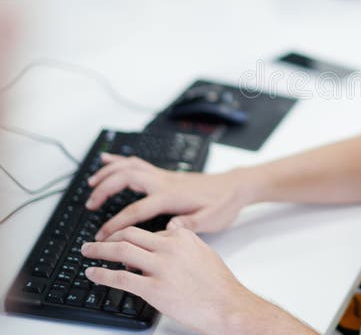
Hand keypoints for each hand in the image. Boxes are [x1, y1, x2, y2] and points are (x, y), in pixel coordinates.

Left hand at [82, 223, 314, 333]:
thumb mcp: (204, 252)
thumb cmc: (219, 284)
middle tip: (95, 242)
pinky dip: (102, 274)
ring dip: (99, 250)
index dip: (129, 237)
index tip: (120, 242)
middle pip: (130, 235)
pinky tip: (93, 274)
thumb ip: (183, 243)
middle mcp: (169, 248)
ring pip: (121, 251)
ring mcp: (160, 267)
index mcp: (182, 237)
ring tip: (87, 252)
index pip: (147, 231)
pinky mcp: (153, 289)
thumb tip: (167, 237)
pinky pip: (120, 278)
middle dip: (108, 237)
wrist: (228, 305)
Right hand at [86, 153, 245, 239]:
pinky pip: (138, 164)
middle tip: (89, 206)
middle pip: (126, 179)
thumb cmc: (224, 204)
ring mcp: (164, 176)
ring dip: (108, 173)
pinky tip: (107, 159)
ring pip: (129, 167)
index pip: (137, 210)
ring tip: (90, 184)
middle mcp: (164, 182)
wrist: (236, 186)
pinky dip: (120, 160)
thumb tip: (169, 229)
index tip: (103, 236)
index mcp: (171, 196)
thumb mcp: (212, 219)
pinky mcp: (166, 175)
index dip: (117, 224)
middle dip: (104, 190)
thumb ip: (190, 224)